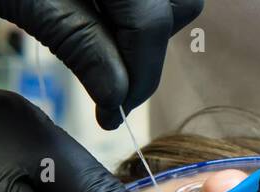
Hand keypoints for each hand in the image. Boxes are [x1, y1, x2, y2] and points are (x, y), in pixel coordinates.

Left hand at [0, 0, 203, 127]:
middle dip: (147, 46)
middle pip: (179, 3)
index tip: (114, 113)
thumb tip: (117, 99)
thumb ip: (79, 44)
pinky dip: (135, 3)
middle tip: (107, 79)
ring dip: (146, 20)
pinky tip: (97, 11)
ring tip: (100, 40)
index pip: (151, 24)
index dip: (138, 77)